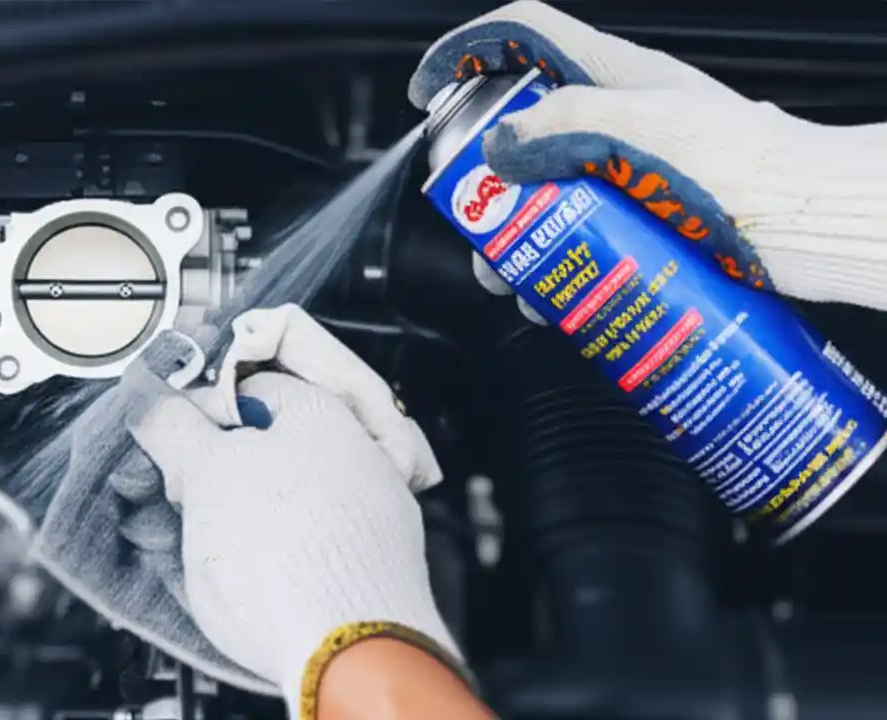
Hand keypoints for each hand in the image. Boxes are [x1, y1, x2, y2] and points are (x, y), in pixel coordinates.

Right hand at [129, 370, 463, 716]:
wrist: (345, 650)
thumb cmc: (283, 549)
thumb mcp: (205, 472)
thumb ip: (173, 426)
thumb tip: (153, 399)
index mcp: (322, 414)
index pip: (248, 388)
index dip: (198, 412)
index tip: (167, 439)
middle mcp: (355, 458)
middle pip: (261, 452)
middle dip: (206, 478)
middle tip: (171, 500)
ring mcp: (364, 519)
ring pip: (275, 507)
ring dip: (221, 524)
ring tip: (180, 548)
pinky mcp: (361, 572)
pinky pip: (297, 552)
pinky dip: (259, 562)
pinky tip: (226, 584)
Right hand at [410, 0, 886, 310]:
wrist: (811, 223)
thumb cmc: (745, 166)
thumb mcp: (645, 129)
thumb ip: (566, 122)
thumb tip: (499, 144)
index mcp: (612, 74)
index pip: (521, 34)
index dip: (463, 54)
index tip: (425, 95)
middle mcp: (613, 115)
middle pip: (519, 125)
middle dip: (481, 176)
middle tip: (471, 215)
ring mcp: (625, 166)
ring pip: (541, 190)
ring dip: (511, 235)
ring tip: (508, 277)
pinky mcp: (638, 214)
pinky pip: (575, 232)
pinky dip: (552, 263)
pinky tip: (550, 296)